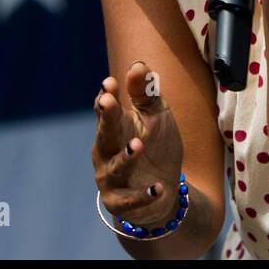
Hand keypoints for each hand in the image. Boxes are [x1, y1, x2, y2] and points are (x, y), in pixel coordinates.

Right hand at [91, 61, 184, 227]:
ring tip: (137, 144)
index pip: (105, 111)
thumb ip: (146, 93)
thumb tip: (138, 65)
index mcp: (113, 128)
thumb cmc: (156, 146)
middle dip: (105, 118)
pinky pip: (129, 200)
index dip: (106, 97)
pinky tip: (157, 188)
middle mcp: (106, 152)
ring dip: (124, 157)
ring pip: (114, 168)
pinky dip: (142, 195)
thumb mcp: (156, 116)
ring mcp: (110, 178)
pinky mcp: (119, 203)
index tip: (110, 82)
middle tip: (107, 101)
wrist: (164, 190)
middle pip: (104, 134)